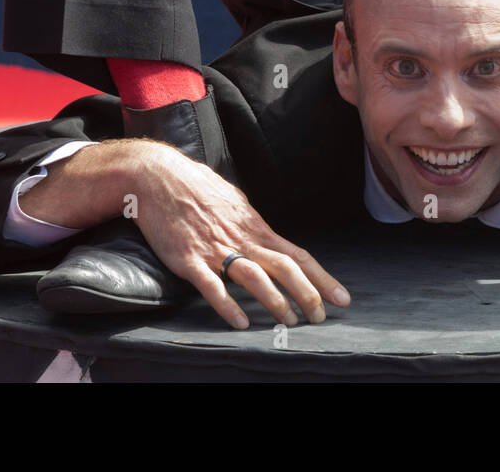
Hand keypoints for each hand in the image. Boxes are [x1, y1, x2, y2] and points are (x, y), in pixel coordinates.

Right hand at [131, 143, 350, 329]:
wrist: (158, 177)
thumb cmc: (196, 187)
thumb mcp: (234, 201)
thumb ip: (250, 222)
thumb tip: (265, 237)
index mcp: (255, 226)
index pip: (297, 255)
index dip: (321, 278)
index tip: (341, 297)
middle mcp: (242, 238)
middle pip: (284, 267)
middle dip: (308, 293)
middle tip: (321, 317)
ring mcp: (216, 249)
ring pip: (254, 276)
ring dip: (275, 301)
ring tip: (290, 322)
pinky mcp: (189, 259)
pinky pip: (212, 286)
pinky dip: (228, 305)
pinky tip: (241, 322)